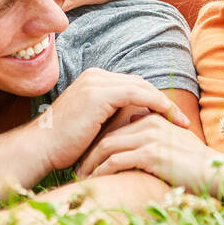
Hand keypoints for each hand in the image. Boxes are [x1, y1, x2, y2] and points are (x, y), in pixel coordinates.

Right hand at [35, 68, 193, 172]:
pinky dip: (157, 103)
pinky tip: (170, 117)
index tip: (172, 119)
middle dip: (163, 101)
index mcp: (93, 81)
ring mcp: (96, 82)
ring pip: (142, 86)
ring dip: (165, 103)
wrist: (40, 148)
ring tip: (182, 123)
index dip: (153, 101)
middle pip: (139, 83)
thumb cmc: (63, 146)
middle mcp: (95, 76)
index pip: (132, 86)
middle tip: (183, 121)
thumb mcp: (92, 127)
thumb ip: (112, 120)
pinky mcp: (99, 93)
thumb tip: (139, 127)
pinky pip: (138, 94)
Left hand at [76, 114, 223, 195]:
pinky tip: (93, 182)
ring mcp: (149, 137)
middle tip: (75, 168)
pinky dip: (101, 171)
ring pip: (107, 146)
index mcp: (152, 118)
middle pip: (107, 134)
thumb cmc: (195, 165)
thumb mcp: (172, 147)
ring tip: (79, 178)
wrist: (216, 173)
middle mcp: (149, 123)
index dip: (97, 140)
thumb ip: (152, 141)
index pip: (115, 125)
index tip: (83, 155)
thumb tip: (132, 148)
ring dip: (90, 163)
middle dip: (88, 152)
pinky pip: (116, 161)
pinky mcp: (151, 153)